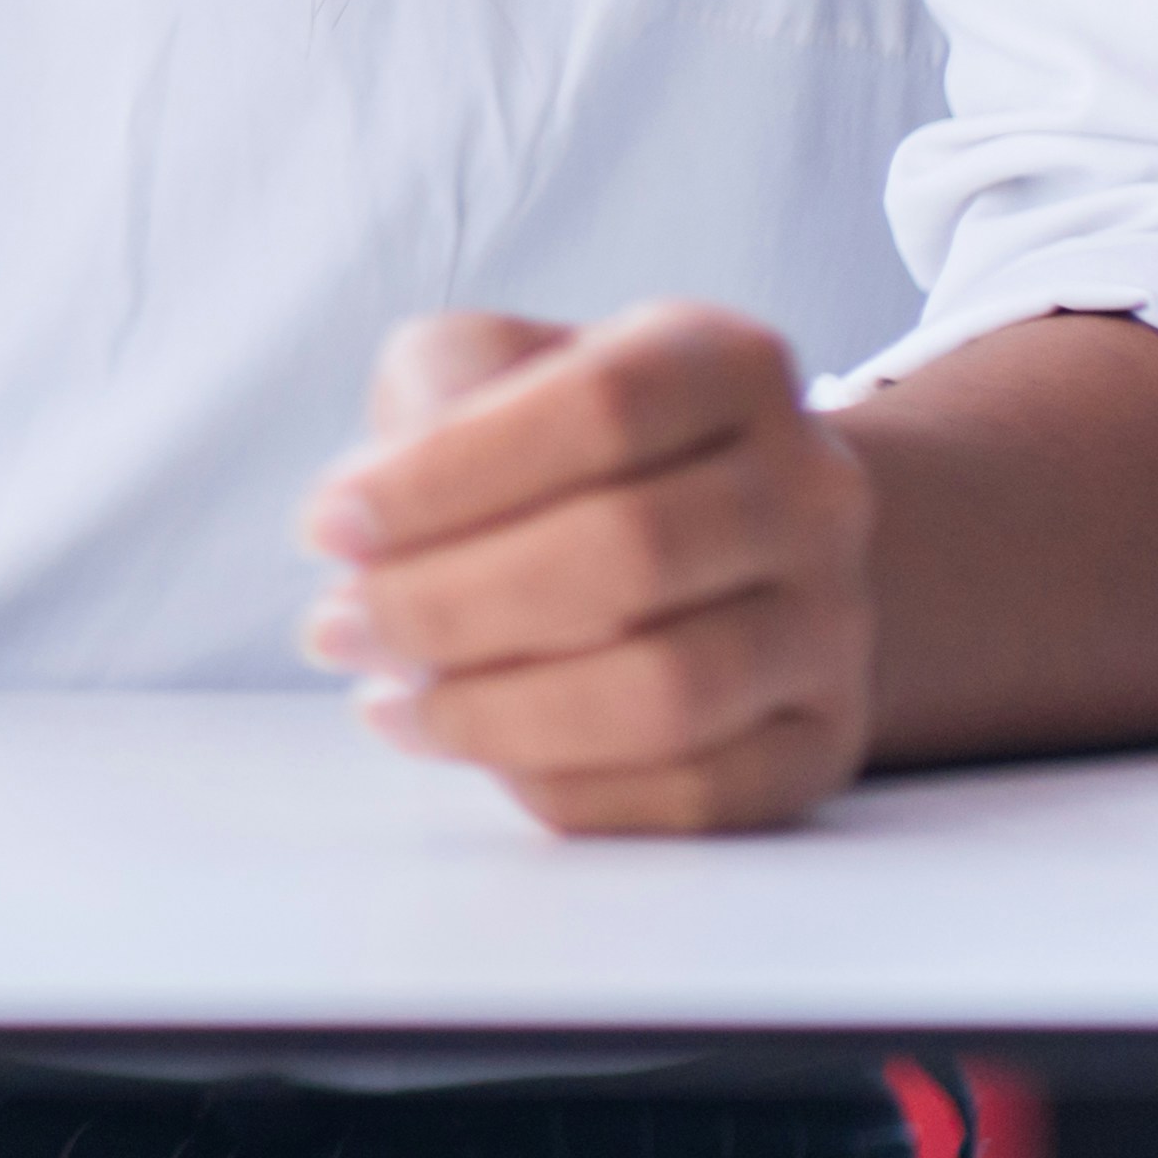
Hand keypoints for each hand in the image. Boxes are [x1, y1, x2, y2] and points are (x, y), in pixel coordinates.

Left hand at [299, 302, 875, 834]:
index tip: (327, 527)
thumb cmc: (570, 446)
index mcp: (727, 361)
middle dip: (449, 605)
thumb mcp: (495, 367)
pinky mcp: (820, 744)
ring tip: (386, 698)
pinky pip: (691, 796)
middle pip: (628, 553)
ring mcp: (830, 623)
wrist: (732, 536)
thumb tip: (370, 521)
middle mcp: (811, 487)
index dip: (446, 475)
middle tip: (337, 627)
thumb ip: (433, 403)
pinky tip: (465, 746)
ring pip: (664, 693)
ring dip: (492, 710)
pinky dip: (556, 786)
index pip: (597, 407)